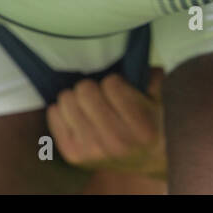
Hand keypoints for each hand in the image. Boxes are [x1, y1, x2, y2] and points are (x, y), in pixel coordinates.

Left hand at [47, 70, 165, 177]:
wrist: (146, 162)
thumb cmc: (150, 124)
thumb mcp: (159, 102)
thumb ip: (151, 78)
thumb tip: (135, 50)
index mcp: (143, 128)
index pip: (111, 84)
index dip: (114, 82)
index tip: (120, 90)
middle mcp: (118, 142)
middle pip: (84, 90)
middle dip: (92, 88)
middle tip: (101, 97)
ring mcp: (93, 151)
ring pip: (65, 100)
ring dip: (76, 99)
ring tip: (89, 108)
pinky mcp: (72, 154)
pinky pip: (52, 113)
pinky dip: (63, 111)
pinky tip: (79, 118)